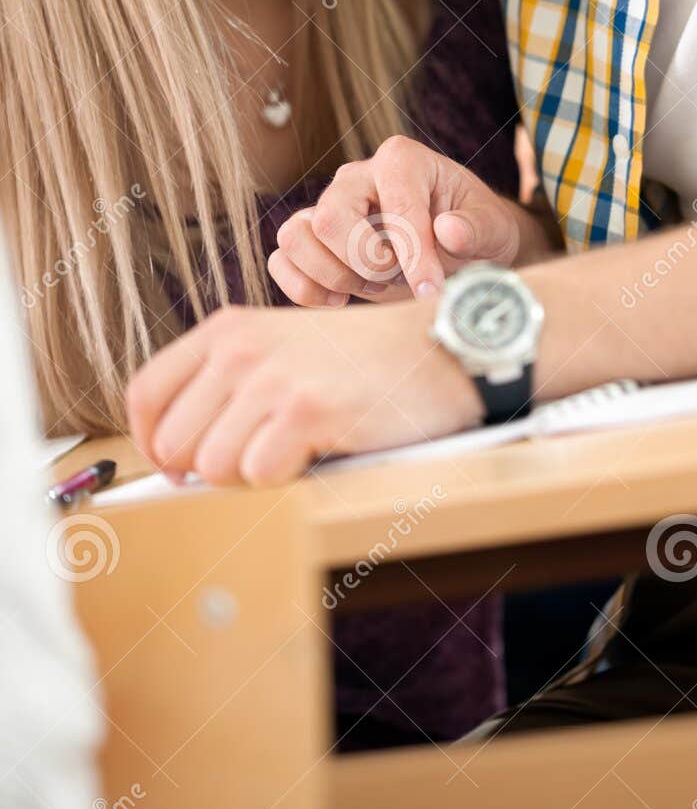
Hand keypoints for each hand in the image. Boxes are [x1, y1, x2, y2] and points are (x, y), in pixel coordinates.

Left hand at [126, 299, 480, 486]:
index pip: (145, 395)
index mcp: (226, 330)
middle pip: (174, 443)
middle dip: (207, 469)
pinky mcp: (307, 410)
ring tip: (294, 450)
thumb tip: (177, 460)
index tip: (179, 466)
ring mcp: (272, 378)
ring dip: (252, 476)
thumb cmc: (365, 361)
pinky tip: (321, 449)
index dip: (153, 443)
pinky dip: (289, 478)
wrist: (440, 348)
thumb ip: (228, 386)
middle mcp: (240, 349)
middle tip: (255, 460)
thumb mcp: (283, 348)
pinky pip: (260, 476)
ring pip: (213, 468)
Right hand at [267, 136, 522, 306]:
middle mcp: (357, 177)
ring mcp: (329, 207)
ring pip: (295, 236)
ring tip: (373, 287)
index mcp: (402, 160)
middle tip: (398, 278)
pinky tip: (341, 300)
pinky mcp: (313, 241)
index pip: (393, 200)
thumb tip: (449, 230)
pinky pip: (281, 261)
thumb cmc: (475, 230)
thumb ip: (476, 228)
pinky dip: (305, 289)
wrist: (461, 249)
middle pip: (329, 217)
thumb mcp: (493, 228)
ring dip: (334, 275)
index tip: (431, 288)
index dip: (411, 251)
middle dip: (365, 263)